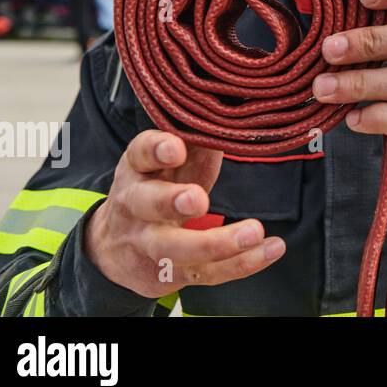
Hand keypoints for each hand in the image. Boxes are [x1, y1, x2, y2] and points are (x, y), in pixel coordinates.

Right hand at [84, 130, 284, 298]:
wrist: (114, 247)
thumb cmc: (157, 185)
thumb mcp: (168, 159)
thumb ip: (196, 139)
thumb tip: (235, 112)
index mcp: (137, 170)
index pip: (140, 154)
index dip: (156, 150)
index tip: (176, 147)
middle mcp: (136, 207)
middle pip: (147, 204)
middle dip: (171, 201)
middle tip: (198, 199)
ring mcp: (150, 244)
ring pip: (177, 248)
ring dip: (216, 243)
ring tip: (254, 231)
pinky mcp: (170, 273)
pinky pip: (207, 271)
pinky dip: (242, 262)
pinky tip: (271, 249)